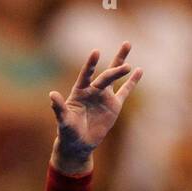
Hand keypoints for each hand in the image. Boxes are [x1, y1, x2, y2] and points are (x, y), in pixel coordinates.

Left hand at [49, 45, 142, 170]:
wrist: (78, 144)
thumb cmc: (68, 132)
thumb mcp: (63, 120)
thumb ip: (59, 107)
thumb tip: (51, 95)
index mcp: (80, 90)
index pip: (86, 74)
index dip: (91, 64)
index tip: (96, 52)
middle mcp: (93, 89)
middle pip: (105, 76)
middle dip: (115, 71)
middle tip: (125, 66)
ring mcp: (104, 96)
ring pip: (114, 76)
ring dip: (121, 63)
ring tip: (127, 44)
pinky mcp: (114, 105)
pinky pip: (124, 91)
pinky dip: (132, 82)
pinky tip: (139, 71)